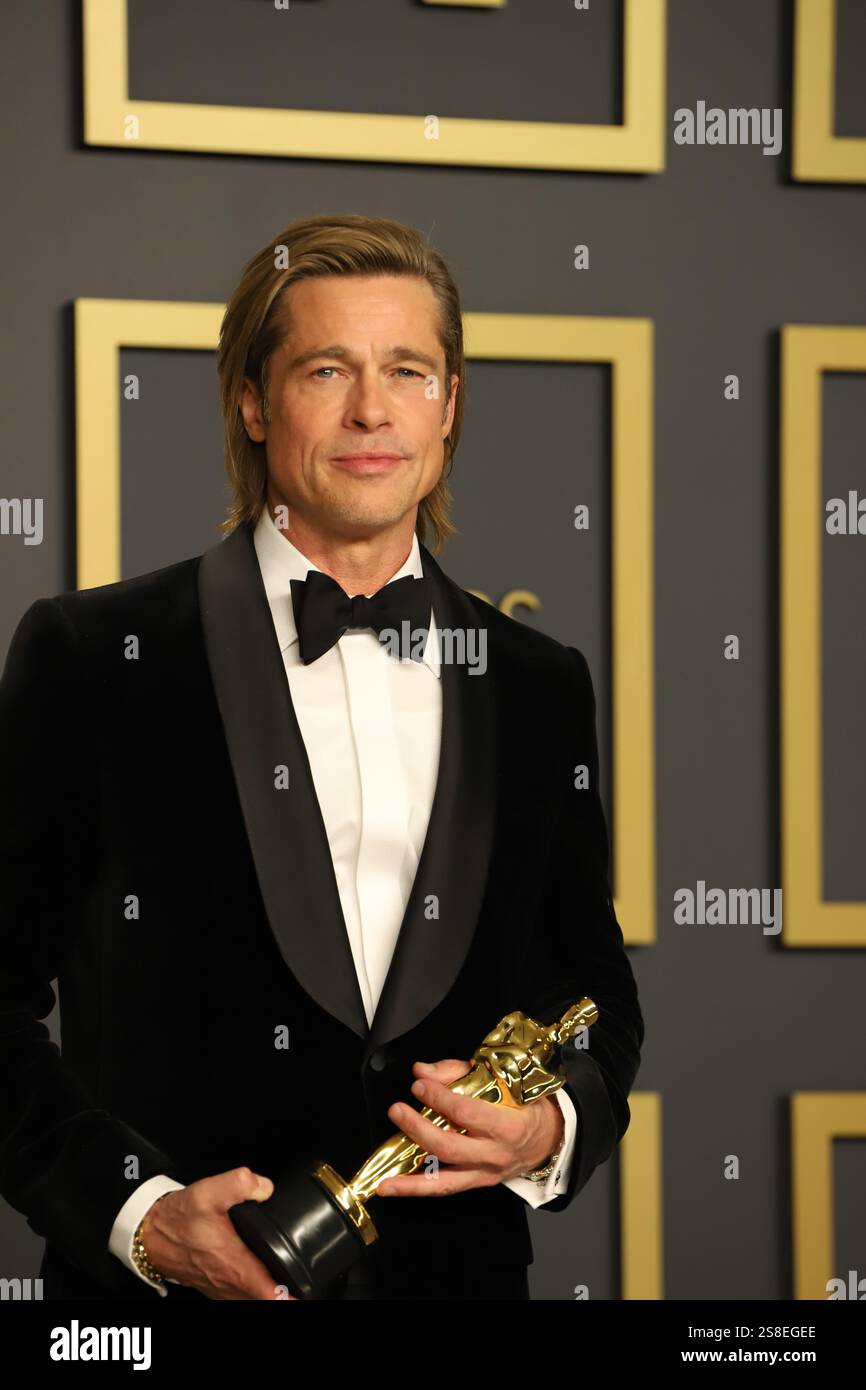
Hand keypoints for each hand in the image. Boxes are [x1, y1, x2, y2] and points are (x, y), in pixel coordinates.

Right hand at [138, 1167, 297, 1299]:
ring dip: (269, 1294)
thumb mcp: (209, 1191)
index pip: (268, 1292)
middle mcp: (227, 1283)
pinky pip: (240, 1299)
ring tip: (289, 1286)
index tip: (304, 1293)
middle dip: (285, 1295)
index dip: (289, 1296)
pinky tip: (264, 1281)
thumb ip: (242, 1182)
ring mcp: (220, 1289)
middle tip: (303, 1286)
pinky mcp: (214, 1288)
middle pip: (264, 1299)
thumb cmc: (177, 1218)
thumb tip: (266, 1187)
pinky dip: (254, 1293)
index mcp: (233, 1263)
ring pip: (251, 1301)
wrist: (151, 1234)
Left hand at [376, 1058, 563, 1196]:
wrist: (549, 1137)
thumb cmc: (525, 1104)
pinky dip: (415, 1189)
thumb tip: (421, 1071)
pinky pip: (443, 1189)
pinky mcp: (475, 1183)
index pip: (466, 1113)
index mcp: (508, 1125)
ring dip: (409, 1180)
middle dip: (418, 1128)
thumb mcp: (502, 1079)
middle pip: (449, 1146)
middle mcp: (495, 1154)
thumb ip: (458, 1072)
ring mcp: (484, 1173)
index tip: (419, 1084)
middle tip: (397, 1110)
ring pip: (443, 1181)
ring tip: (384, 1179)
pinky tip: (392, 1187)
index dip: (439, 1097)